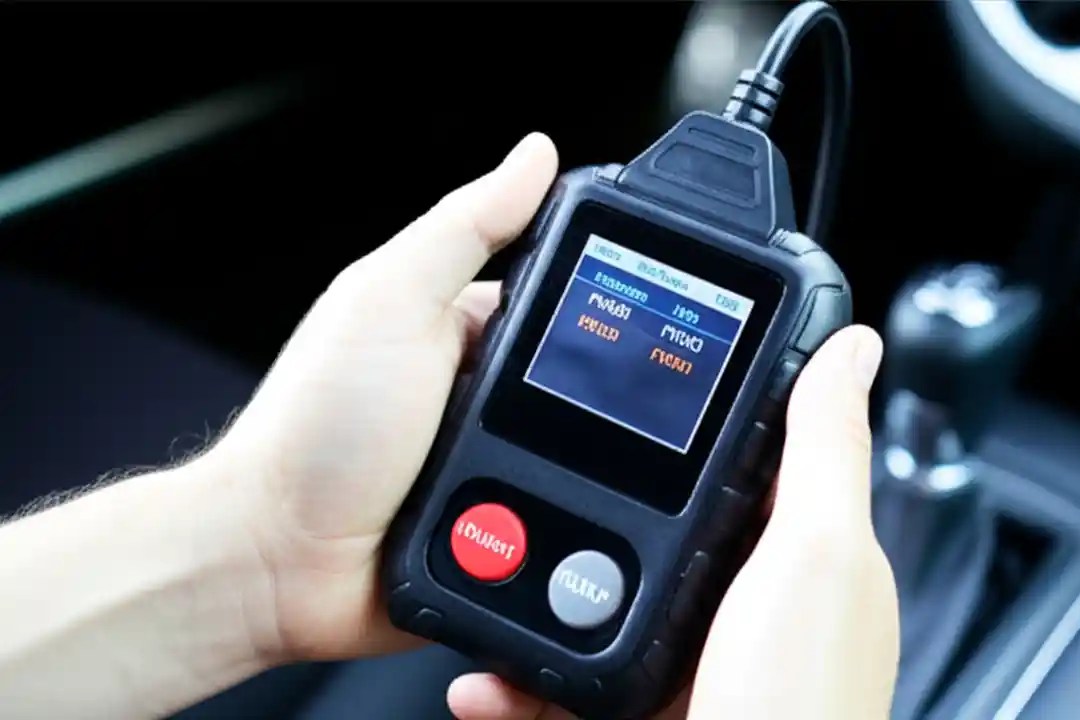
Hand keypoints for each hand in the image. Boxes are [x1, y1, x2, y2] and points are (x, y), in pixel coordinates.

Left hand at [205, 132, 560, 661]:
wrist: (276, 561)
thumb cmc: (313, 427)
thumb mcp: (393, 299)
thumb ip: (467, 226)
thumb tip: (535, 155)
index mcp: (460, 327)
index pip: (560, 296)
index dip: (600, 296)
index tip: (649, 301)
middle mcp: (480, 393)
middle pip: (582, 382)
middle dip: (601, 400)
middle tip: (602, 410)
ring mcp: (491, 464)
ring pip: (587, 457)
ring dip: (589, 468)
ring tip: (554, 473)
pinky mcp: (501, 532)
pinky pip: (565, 520)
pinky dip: (572, 523)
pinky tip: (557, 521)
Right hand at [446, 325, 899, 719]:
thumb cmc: (801, 711)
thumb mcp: (814, 558)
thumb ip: (821, 452)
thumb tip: (853, 346)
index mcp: (797, 553)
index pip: (742, 457)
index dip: (692, 416)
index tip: (631, 383)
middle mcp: (746, 604)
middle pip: (652, 527)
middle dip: (585, 506)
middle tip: (525, 475)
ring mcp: (692, 664)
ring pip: (594, 603)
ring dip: (532, 594)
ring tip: (483, 572)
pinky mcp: (643, 714)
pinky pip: (565, 685)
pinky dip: (520, 683)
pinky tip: (487, 682)